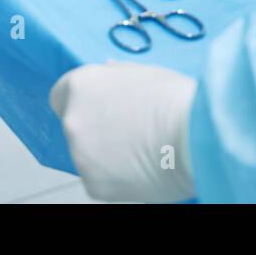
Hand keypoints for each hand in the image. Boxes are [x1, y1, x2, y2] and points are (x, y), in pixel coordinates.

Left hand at [50, 62, 197, 202]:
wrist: (194, 137)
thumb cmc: (175, 100)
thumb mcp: (143, 73)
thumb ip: (116, 75)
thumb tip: (106, 70)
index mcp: (80, 85)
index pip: (61, 97)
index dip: (82, 104)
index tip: (101, 111)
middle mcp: (72, 119)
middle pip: (75, 127)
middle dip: (95, 130)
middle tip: (129, 133)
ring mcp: (80, 154)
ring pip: (87, 155)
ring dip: (106, 155)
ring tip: (141, 151)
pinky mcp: (93, 184)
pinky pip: (100, 179)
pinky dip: (116, 177)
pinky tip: (142, 168)